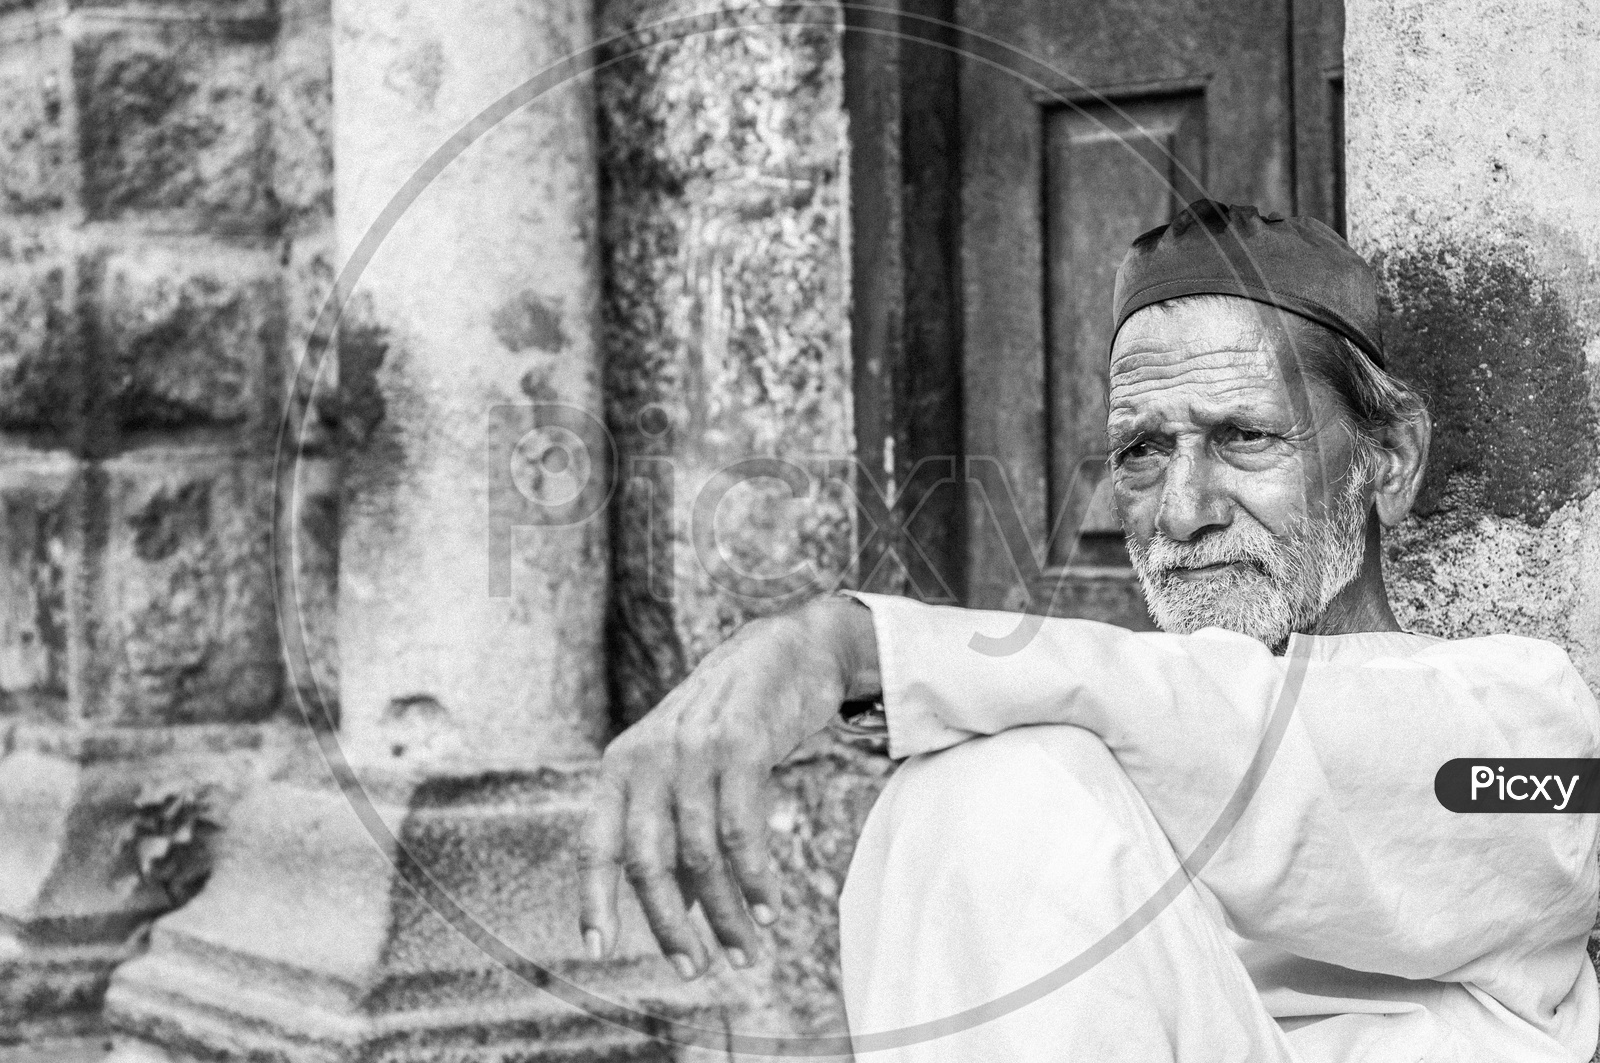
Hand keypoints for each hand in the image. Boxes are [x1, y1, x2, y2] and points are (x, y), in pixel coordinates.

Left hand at [578, 594, 878, 978]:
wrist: (786, 651)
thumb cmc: (732, 721)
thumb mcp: (685, 769)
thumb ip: (674, 831)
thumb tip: (676, 909)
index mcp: (622, 767)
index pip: (598, 844)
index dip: (595, 901)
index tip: (598, 952)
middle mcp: (648, 758)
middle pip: (649, 862)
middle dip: (671, 926)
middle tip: (695, 969)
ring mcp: (691, 750)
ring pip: (700, 854)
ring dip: (725, 912)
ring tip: (745, 951)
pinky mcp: (738, 745)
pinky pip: (740, 830)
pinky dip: (755, 878)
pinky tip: (768, 907)